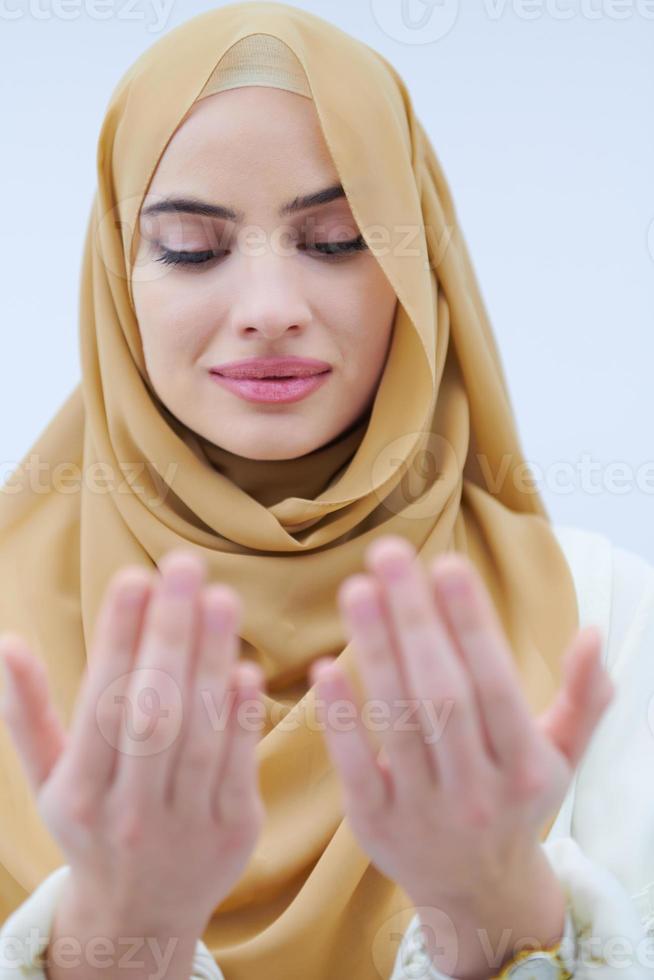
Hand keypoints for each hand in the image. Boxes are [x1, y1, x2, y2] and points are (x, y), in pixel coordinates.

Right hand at [0, 549, 264, 935]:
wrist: (140, 915)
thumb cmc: (91, 826)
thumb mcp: (49, 779)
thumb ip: (29, 712)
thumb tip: (9, 643)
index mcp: (80, 793)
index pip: (101, 702)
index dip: (119, 637)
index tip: (134, 577)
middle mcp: (128, 812)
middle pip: (153, 712)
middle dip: (170, 633)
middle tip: (185, 566)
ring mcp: (183, 825)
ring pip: (199, 734)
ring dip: (213, 662)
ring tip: (222, 599)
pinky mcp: (234, 833)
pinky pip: (239, 768)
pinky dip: (241, 718)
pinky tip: (245, 667)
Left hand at [310, 535, 613, 927]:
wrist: (478, 891)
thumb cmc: (517, 799)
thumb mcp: (562, 753)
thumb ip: (584, 696)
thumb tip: (592, 634)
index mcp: (525, 767)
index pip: (496, 685)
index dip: (471, 624)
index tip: (447, 565)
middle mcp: (477, 791)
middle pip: (443, 694)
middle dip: (414, 619)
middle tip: (388, 553)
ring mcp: (424, 810)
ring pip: (398, 720)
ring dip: (374, 650)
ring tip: (357, 589)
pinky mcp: (375, 824)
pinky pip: (355, 765)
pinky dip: (338, 717)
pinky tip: (323, 666)